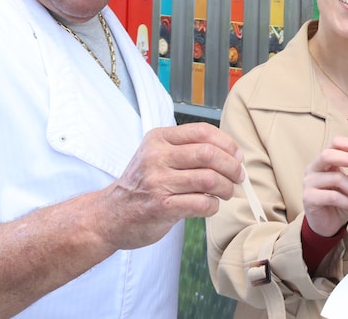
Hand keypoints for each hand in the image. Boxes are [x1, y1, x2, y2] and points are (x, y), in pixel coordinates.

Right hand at [95, 122, 243, 250]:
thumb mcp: (157, 156)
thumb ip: (188, 150)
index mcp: (158, 139)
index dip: (227, 143)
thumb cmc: (141, 185)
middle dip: (232, 167)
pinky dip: (213, 205)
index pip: (202, 131)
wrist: (109, 215)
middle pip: (209, 154)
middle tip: (238, 177)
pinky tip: (210, 205)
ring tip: (226, 192)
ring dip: (226, 187)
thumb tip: (233, 154)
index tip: (236, 156)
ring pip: (209, 179)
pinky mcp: (161, 207)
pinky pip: (201, 203)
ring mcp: (157, 182)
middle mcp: (156, 157)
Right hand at [303, 136, 347, 236]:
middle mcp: (314, 168)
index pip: (336, 143)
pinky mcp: (308, 198)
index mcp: (325, 161)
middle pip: (328, 154)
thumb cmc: (339, 201)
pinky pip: (332, 196)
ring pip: (335, 178)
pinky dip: (346, 201)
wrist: (328, 224)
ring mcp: (309, 182)